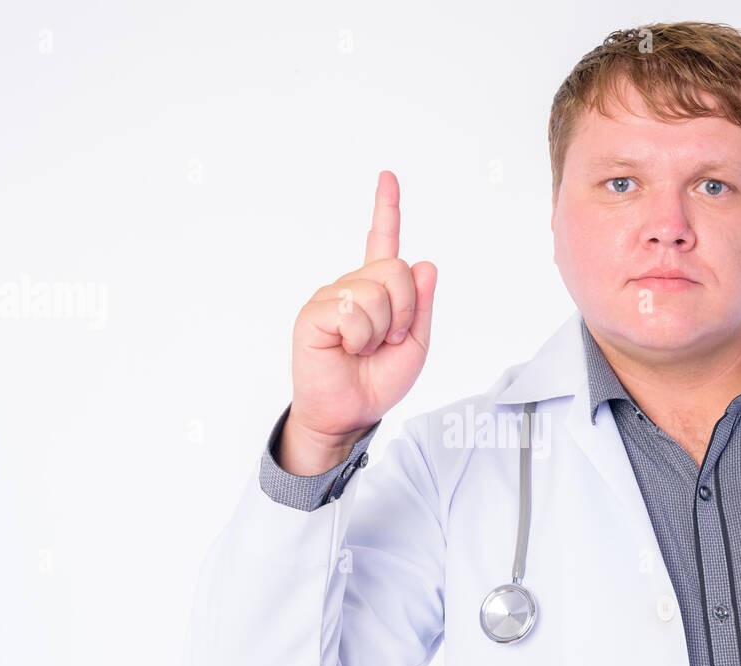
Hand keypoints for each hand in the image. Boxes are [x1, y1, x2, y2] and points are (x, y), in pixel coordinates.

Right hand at [282, 170, 436, 472]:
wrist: (350, 413)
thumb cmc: (376, 381)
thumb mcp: (415, 345)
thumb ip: (422, 306)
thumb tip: (426, 263)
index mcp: (376, 290)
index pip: (382, 242)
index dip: (386, 209)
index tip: (387, 177)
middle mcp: (352, 286)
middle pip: (397, 268)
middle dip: (405, 309)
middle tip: (389, 338)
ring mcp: (331, 296)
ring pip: (377, 291)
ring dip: (381, 328)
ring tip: (365, 348)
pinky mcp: (315, 313)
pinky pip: (352, 310)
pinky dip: (361, 336)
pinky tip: (347, 348)